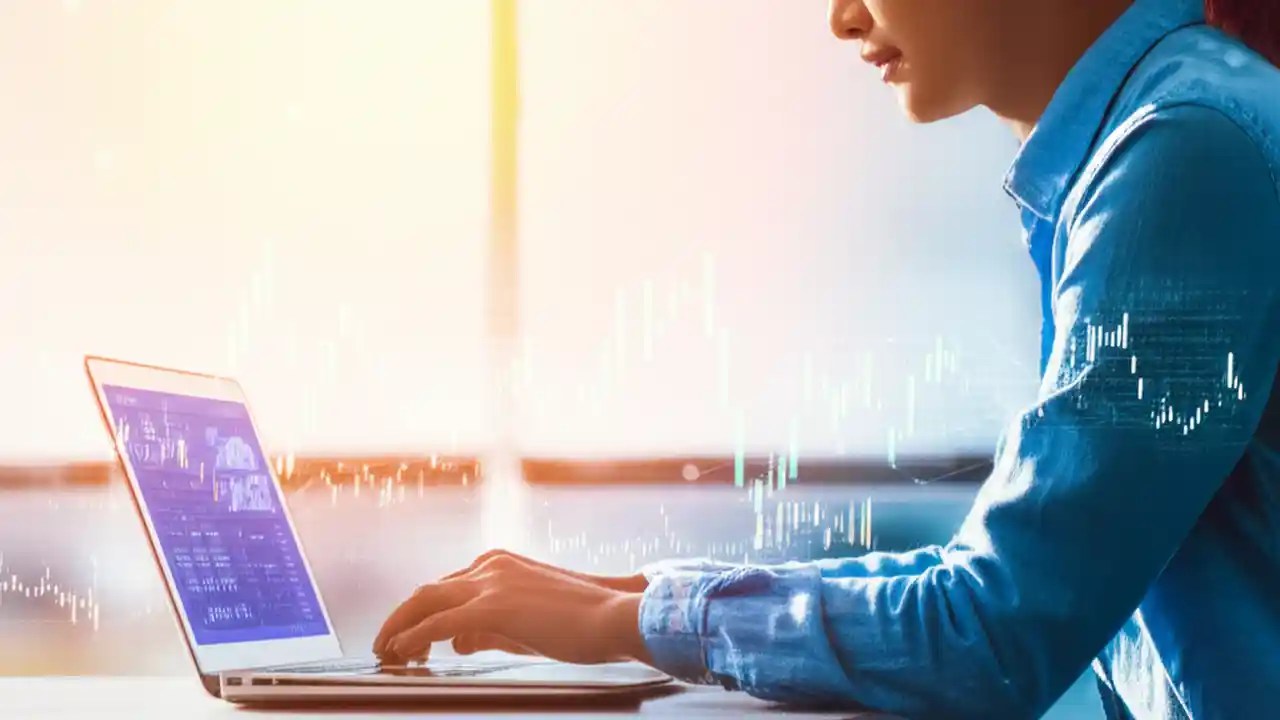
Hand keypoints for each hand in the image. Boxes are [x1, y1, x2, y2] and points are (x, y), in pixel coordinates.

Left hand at [373, 550, 651, 665]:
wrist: (615, 615)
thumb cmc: (583, 621)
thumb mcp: (528, 623)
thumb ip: (491, 628)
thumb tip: (459, 641)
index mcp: (500, 564)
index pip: (446, 588)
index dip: (421, 614)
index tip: (407, 637)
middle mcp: (490, 566)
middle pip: (428, 591)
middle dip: (401, 619)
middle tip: (385, 646)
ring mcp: (491, 582)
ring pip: (426, 600)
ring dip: (399, 627)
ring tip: (386, 652)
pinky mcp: (494, 606)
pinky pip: (440, 622)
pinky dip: (415, 636)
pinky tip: (402, 652)